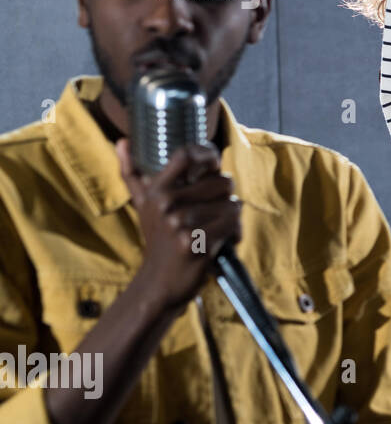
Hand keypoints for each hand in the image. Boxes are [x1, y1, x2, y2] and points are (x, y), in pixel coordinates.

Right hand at [115, 138, 241, 317]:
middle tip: (215, 212)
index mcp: (157, 190)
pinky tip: (224, 241)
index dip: (207, 154)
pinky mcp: (195, 242)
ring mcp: (180, 223)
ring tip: (218, 229)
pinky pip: (233, 224)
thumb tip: (122, 141)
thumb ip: (133, 174)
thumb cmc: (158, 239)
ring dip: (233, 219)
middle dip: (227, 197)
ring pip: (232, 204)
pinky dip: (235, 233)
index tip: (213, 164)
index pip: (186, 154)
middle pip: (222, 180)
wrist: (159, 281)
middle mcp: (166, 203)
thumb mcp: (144, 205)